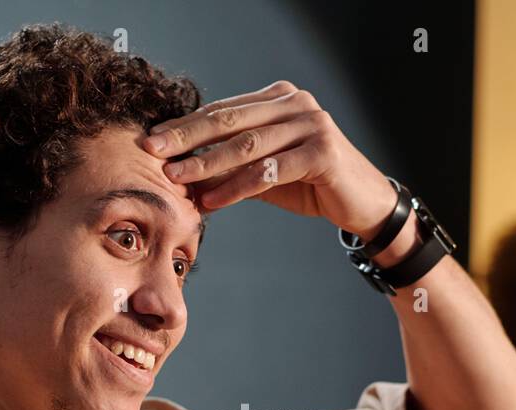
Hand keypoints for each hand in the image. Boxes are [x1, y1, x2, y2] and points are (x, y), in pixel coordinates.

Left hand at [142, 80, 400, 242]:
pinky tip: (212, 201)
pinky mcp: (322, 152)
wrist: (363, 204)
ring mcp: (311, 125)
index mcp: (279, 98)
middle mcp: (295, 103)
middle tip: (152, 150)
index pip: (224, 110)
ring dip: (206, 164)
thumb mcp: (265, 174)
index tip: (152, 140)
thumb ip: (231, 168)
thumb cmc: (313, 186)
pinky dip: (236, 187)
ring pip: (247, 146)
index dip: (186, 125)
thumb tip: (181, 175)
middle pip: (229, 120)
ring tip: (176, 178)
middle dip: (186, 136)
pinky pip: (269, 171)